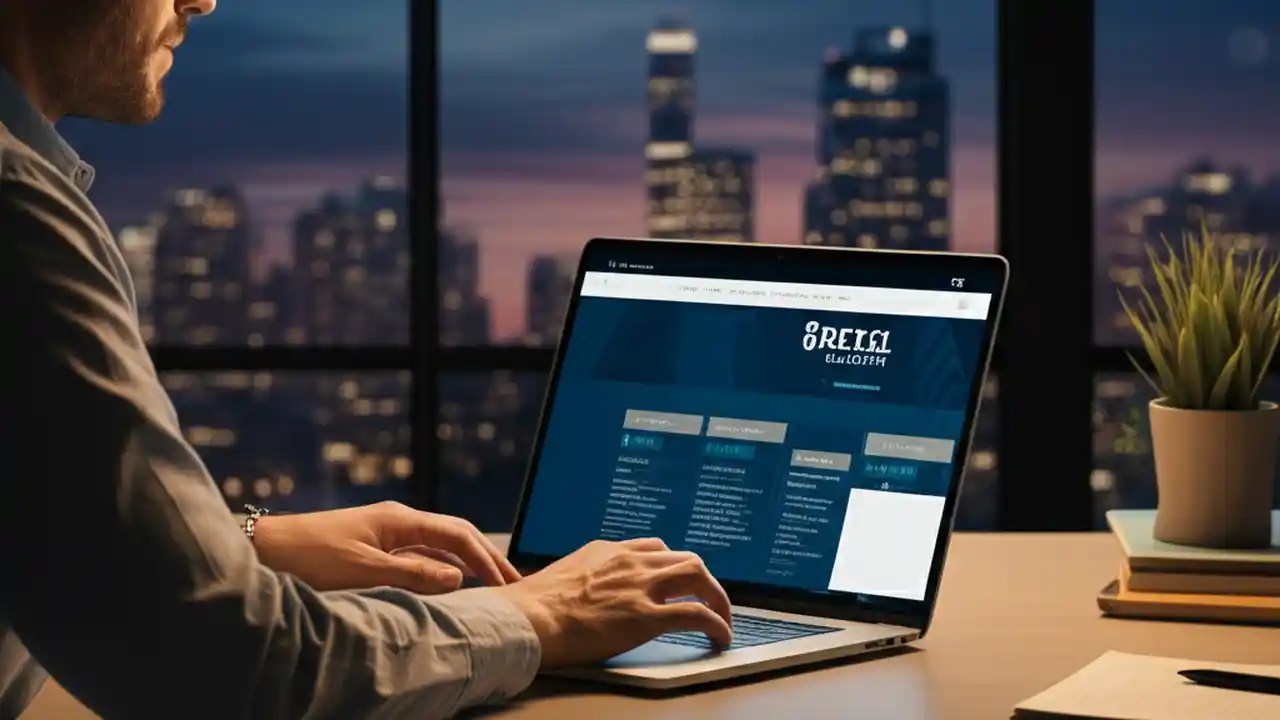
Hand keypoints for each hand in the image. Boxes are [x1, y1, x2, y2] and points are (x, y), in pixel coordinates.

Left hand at [251, 502, 519, 593]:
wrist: (265, 548)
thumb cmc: (311, 557)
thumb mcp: (365, 570)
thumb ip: (413, 573)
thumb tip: (458, 577)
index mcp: (400, 520)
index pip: (458, 536)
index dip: (486, 560)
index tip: (508, 584)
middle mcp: (397, 520)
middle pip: (455, 534)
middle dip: (486, 557)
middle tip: (512, 581)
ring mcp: (385, 531)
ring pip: (439, 543)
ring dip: (467, 561)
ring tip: (489, 582)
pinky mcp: (373, 544)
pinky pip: (421, 552)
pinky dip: (443, 565)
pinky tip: (448, 582)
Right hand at [494, 537, 731, 667]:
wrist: (529, 618)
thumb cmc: (534, 605)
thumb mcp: (563, 576)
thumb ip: (584, 578)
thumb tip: (583, 595)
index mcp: (608, 551)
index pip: (654, 547)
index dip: (671, 565)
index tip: (676, 580)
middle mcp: (630, 562)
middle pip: (684, 558)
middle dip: (702, 579)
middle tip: (709, 598)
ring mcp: (641, 587)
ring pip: (697, 576)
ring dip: (717, 596)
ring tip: (722, 616)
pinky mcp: (647, 617)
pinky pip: (696, 615)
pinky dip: (716, 624)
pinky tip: (720, 637)